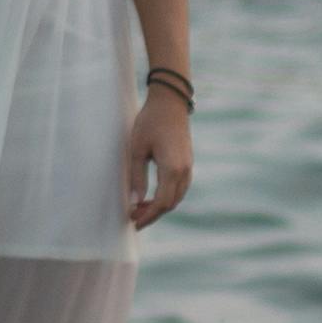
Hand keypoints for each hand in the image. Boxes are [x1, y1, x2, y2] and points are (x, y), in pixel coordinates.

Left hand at [127, 89, 192, 227]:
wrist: (170, 101)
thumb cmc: (150, 122)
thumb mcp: (137, 149)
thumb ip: (137, 177)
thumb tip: (135, 202)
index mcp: (172, 169)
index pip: (162, 203)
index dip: (147, 215)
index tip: (133, 221)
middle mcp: (184, 171)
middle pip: (171, 204)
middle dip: (153, 214)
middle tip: (134, 218)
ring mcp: (188, 166)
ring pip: (177, 197)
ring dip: (160, 206)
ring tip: (140, 208)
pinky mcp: (187, 162)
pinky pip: (180, 188)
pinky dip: (167, 197)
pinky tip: (152, 196)